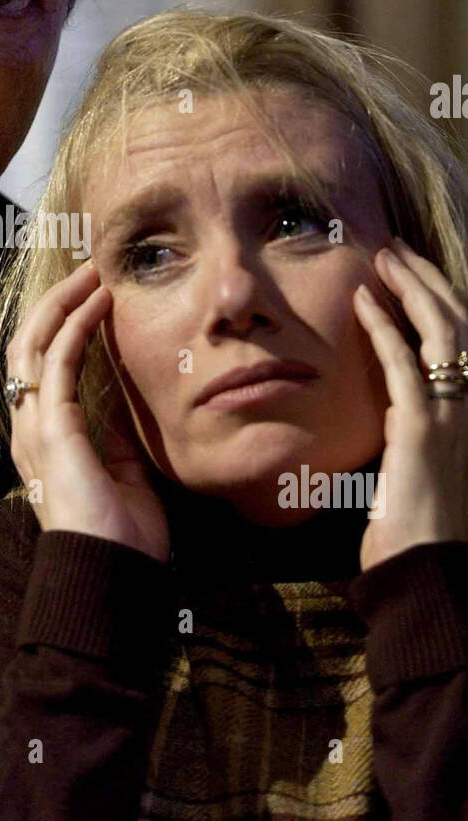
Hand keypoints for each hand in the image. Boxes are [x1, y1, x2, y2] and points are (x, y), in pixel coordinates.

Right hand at [5, 261, 169, 562]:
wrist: (112, 570)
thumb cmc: (121, 534)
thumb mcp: (121, 470)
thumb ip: (114, 434)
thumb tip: (123, 398)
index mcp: (41, 438)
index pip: (38, 367)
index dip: (58, 327)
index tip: (90, 297)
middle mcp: (28, 427)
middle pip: (26, 346)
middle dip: (54, 305)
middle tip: (88, 273)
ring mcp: (34, 425)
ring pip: (33, 344)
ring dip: (62, 303)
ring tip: (92, 274)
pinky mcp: (52, 426)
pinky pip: (58, 361)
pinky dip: (76, 325)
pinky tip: (98, 303)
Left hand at [352, 236, 467, 571]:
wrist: (428, 570)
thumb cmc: (419, 529)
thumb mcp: (421, 468)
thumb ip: (415, 431)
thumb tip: (397, 409)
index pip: (463, 338)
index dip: (439, 299)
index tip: (410, 273)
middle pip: (458, 321)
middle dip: (427, 279)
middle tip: (394, 249)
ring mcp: (457, 413)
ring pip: (440, 329)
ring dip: (410, 287)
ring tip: (382, 258)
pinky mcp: (425, 425)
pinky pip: (402, 362)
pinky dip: (382, 327)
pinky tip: (362, 302)